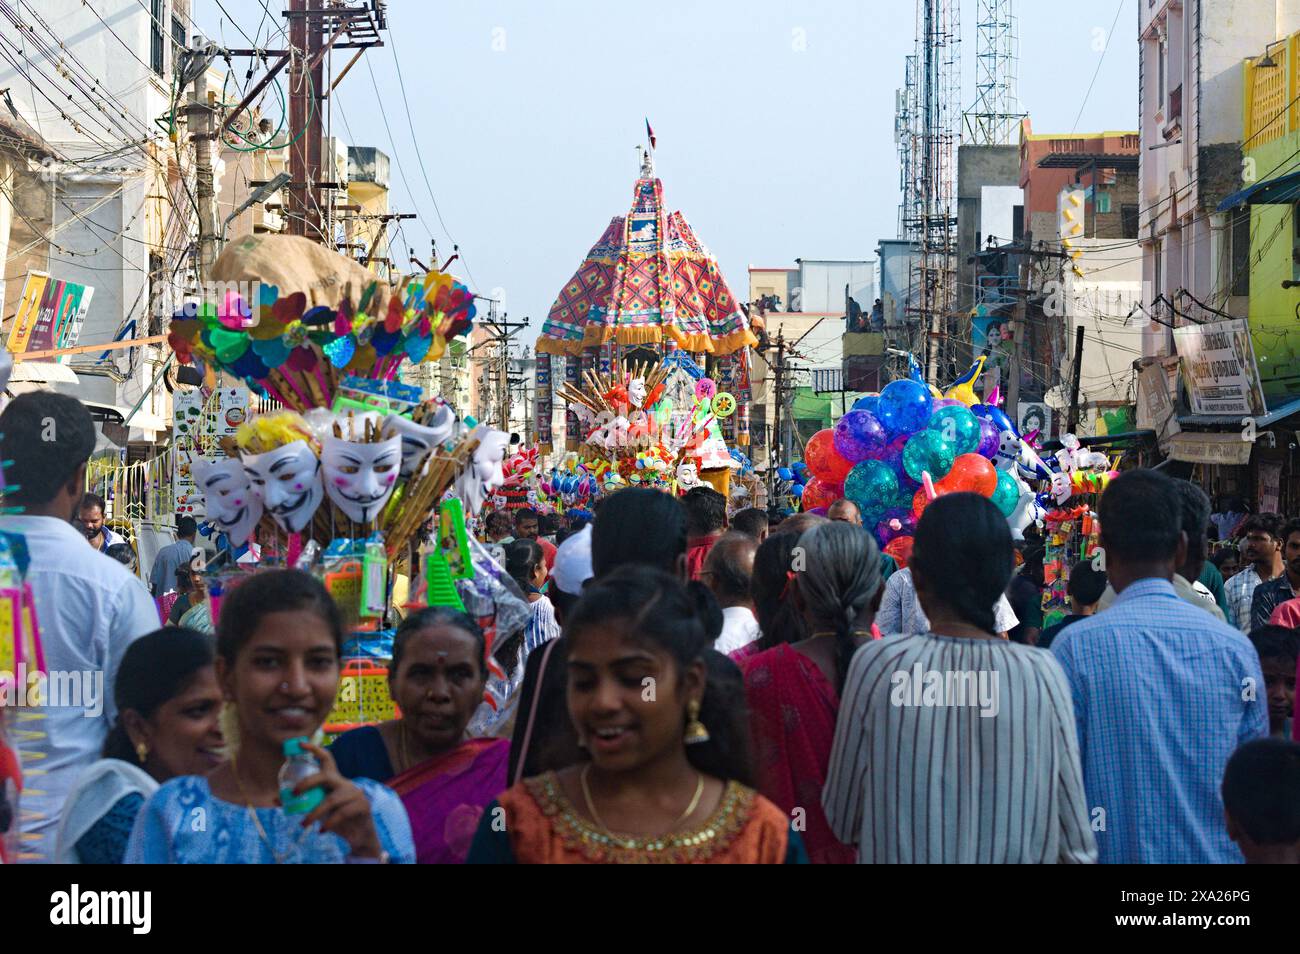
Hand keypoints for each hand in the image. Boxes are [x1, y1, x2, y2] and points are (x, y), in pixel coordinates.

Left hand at [293, 742, 383, 858]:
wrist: (359, 834)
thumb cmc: (336, 818)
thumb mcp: (318, 809)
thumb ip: (302, 804)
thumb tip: (276, 799)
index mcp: (334, 780)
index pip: (326, 759)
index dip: (314, 750)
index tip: (300, 744)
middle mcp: (344, 782)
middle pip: (325, 776)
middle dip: (308, 783)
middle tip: (294, 793)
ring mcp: (354, 793)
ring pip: (330, 800)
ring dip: (315, 813)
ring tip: (304, 824)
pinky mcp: (362, 805)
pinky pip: (341, 813)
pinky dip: (329, 823)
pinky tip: (321, 830)